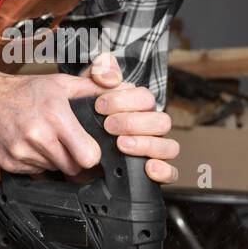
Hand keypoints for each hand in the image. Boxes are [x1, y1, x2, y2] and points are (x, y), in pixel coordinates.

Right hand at [0, 46, 106, 175]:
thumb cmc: (23, 90)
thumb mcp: (60, 83)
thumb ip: (92, 89)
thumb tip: (121, 90)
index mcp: (56, 116)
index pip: (88, 156)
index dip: (93, 157)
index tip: (92, 152)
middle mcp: (38, 136)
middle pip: (72, 168)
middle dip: (75, 160)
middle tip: (69, 147)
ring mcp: (21, 152)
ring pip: (53, 170)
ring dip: (54, 161)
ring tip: (46, 141)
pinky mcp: (8, 164)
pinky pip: (33, 173)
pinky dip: (35, 163)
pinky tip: (30, 146)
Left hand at [83, 52, 178, 185]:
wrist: (76, 153)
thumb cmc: (88, 119)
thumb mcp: (86, 93)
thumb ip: (98, 75)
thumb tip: (109, 74)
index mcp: (141, 108)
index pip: (146, 98)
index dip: (125, 100)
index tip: (100, 105)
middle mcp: (152, 129)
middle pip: (161, 121)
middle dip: (133, 122)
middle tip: (108, 126)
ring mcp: (156, 151)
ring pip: (170, 146)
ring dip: (147, 145)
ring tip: (122, 144)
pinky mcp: (154, 172)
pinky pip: (171, 174)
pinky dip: (164, 172)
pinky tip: (148, 168)